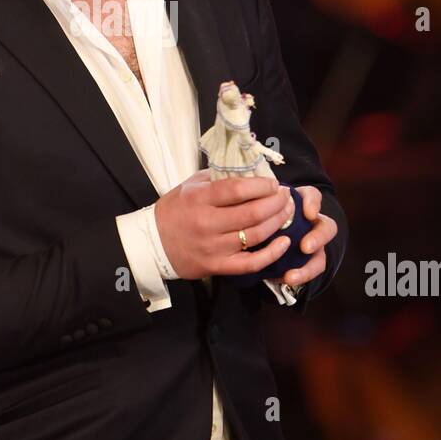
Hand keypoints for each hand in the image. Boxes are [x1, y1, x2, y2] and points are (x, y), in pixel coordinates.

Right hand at [154, 169, 294, 280]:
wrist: (153, 243)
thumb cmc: (175, 210)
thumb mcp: (191, 186)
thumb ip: (219, 178)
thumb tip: (252, 173)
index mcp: (199, 198)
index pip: (238, 189)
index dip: (263, 186)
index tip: (274, 184)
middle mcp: (207, 222)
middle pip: (253, 212)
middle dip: (276, 203)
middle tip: (286, 196)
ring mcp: (213, 247)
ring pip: (256, 235)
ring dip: (278, 222)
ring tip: (287, 212)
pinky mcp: (217, 266)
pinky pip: (251, 262)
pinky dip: (272, 254)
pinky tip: (284, 242)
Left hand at [267, 185, 336, 287]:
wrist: (261, 241)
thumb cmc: (264, 218)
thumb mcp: (261, 208)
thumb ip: (262, 203)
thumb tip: (252, 200)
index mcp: (302, 206)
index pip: (312, 197)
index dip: (313, 203)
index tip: (309, 213)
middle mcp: (313, 225)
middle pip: (326, 227)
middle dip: (318, 238)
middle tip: (305, 247)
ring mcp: (312, 246)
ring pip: (320, 256)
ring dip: (308, 267)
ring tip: (291, 277)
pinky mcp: (308, 263)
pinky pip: (310, 271)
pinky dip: (300, 276)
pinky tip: (286, 279)